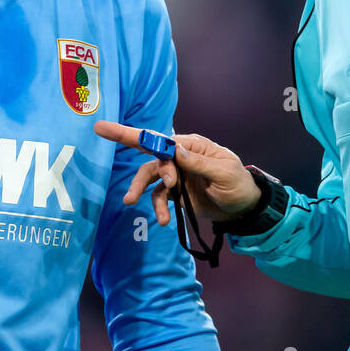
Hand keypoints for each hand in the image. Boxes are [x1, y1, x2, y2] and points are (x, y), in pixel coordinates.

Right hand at [92, 121, 260, 225]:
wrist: (244, 210)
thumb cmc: (238, 185)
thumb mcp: (223, 172)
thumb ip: (197, 162)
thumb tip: (173, 149)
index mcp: (191, 146)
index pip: (159, 139)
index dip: (132, 134)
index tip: (105, 129)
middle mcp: (180, 157)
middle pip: (149, 158)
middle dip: (135, 173)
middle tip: (126, 193)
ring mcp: (176, 176)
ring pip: (150, 179)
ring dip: (142, 191)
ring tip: (134, 204)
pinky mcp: (176, 193)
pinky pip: (159, 197)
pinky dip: (158, 208)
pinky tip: (164, 221)